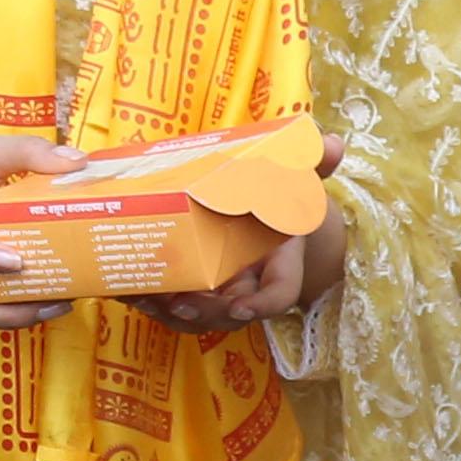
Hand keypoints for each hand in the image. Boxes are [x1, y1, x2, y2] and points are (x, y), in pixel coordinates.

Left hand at [148, 131, 349, 335]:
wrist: (268, 216)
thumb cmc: (281, 200)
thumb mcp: (299, 181)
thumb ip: (313, 164)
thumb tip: (334, 143)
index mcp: (279, 263)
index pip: (279, 294)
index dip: (262, 306)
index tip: (240, 308)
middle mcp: (250, 285)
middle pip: (230, 314)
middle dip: (205, 313)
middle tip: (180, 302)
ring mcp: (221, 293)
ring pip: (199, 318)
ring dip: (170, 313)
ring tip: (144, 296)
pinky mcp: (195, 290)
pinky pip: (174, 308)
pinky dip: (150, 302)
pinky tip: (126, 287)